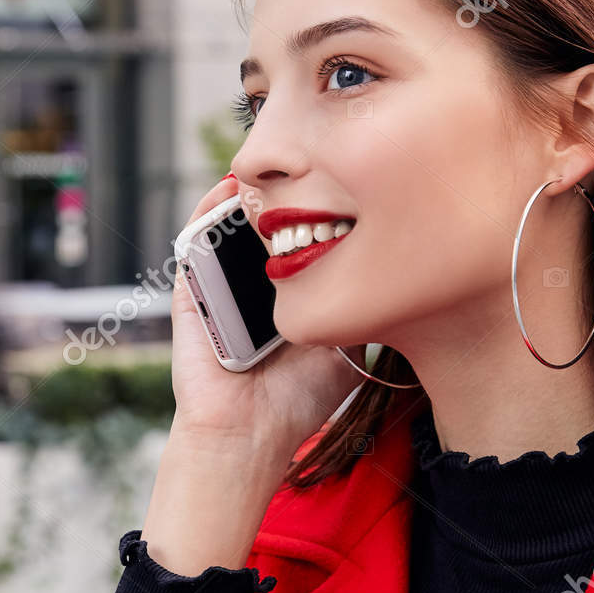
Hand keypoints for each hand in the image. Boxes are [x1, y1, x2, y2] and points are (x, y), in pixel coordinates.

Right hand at [166, 175, 363, 462]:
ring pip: (227, 225)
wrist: (249, 435)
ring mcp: (218, 286)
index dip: (316, 208)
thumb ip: (364, 310)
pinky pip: (193, 240)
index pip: (298, 239)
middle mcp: (250, 286)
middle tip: (308, 157)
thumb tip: (404, 270)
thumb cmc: (297, 401)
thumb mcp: (347, 346)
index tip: (343, 177)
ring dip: (244, 192)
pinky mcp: (189, 292)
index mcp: (284, 296)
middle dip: (282, 192)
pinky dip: (207, 209)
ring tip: (269, 163)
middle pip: (263, 226)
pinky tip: (229, 188)